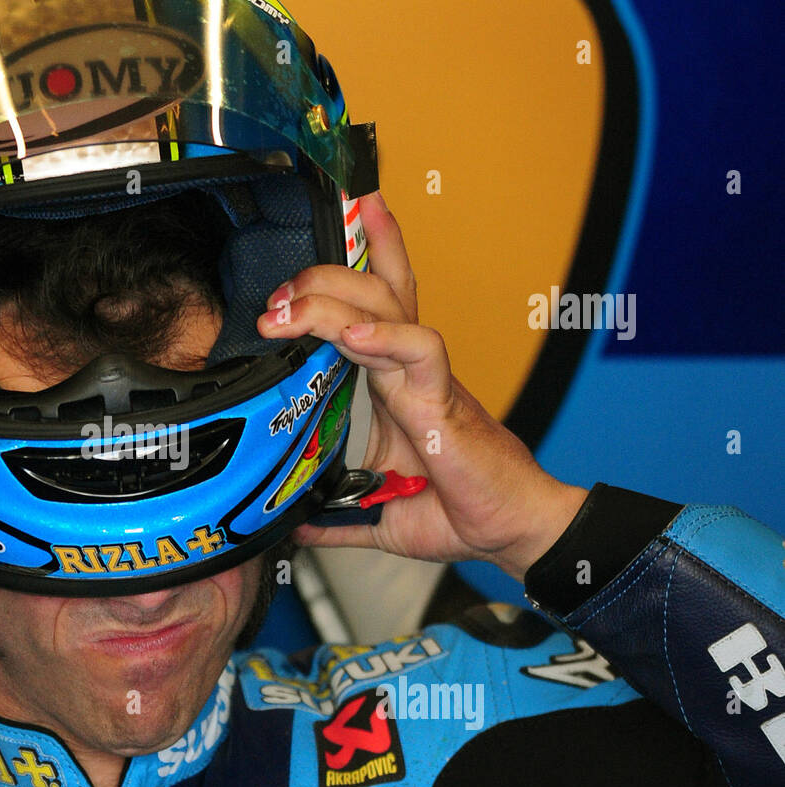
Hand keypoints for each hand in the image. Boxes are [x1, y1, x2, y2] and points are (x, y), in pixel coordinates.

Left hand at [257, 192, 585, 580]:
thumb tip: (294, 525)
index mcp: (392, 383)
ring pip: (386, 307)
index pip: (369, 307)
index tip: (304, 253)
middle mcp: (407, 370)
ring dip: (331, 299)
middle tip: (277, 292)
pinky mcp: (444, 403)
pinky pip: (420, 352)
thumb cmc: (458, 513)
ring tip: (287, 308)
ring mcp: (426, 380)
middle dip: (321, 274)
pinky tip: (352, 335)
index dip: (346, 267)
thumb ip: (336, 517)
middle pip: (373, 288)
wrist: (510, 533)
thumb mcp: (379, 515)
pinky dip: (385, 336)